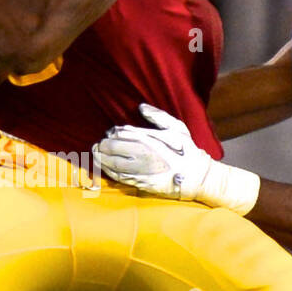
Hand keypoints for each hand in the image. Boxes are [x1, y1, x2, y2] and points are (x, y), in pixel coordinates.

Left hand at [93, 103, 259, 213]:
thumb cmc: (187, 150)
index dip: (111, 134)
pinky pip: (118, 177)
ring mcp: (139, 169)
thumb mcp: (176, 127)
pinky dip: (107, 171)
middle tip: (97, 145)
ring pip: (111, 163)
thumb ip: (158, 116)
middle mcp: (141, 153)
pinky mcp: (139, 183)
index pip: (120, 134)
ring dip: (100, 159)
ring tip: (95, 155)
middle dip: (102, 146)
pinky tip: (103, 168)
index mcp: (148, 138)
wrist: (196, 176)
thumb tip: (141, 107)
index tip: (108, 134)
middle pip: (112, 148)